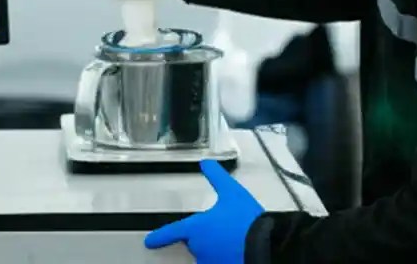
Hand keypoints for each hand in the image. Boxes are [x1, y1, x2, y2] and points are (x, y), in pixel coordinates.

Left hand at [144, 160, 263, 262]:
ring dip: (215, 249)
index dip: (159, 237)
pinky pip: (217, 261)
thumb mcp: (232, 193)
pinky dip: (223, 257)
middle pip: (193, 242)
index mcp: (196, 228)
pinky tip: (236, 251)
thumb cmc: (248, 221)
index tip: (150, 241)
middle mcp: (198, 247)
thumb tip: (206, 162)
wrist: (266, 245)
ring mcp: (209, 261)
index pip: (172, 232)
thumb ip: (217, 177)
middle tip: (224, 229)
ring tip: (233, 241)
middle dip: (204, 237)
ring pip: (206, 254)